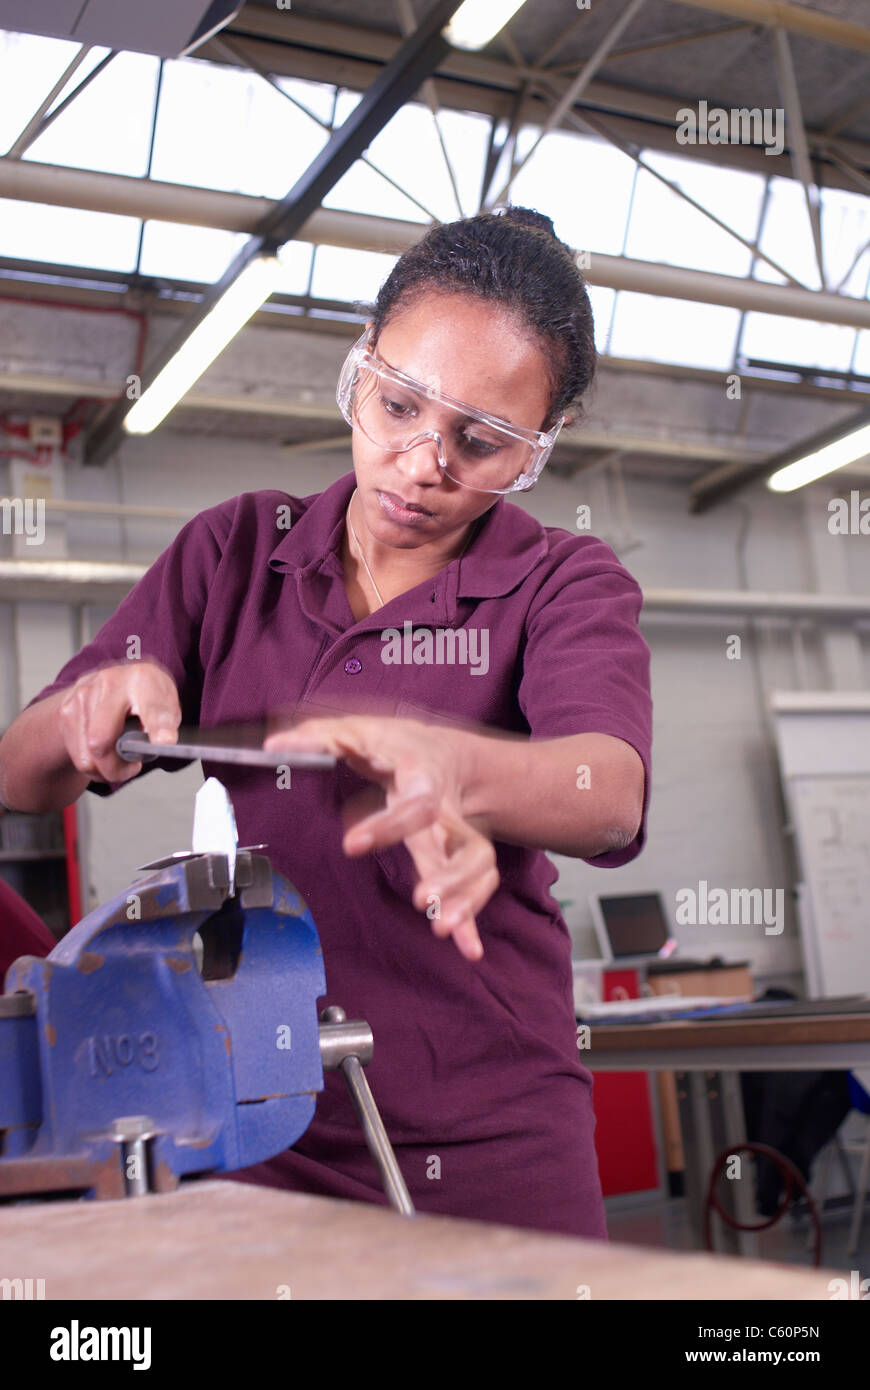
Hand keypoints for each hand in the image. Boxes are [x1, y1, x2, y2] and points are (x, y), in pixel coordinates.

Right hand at [58, 660, 180, 784]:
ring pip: (88, 756)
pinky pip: (78, 757)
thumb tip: (162, 744)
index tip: (165, 742)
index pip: (152, 706)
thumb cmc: (144, 697)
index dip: (159, 726)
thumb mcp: (166, 703)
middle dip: (117, 768)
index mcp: (143, 678)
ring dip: (105, 770)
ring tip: (118, 762)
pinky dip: (93, 766)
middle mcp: (110, 682)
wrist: (113, 680)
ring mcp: (83, 695)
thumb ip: (166, 723)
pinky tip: (102, 756)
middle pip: (103, 740)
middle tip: (132, 768)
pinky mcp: (66, 710)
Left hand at [264, 715, 498, 961]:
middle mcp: (446, 809)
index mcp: (421, 778)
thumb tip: (272, 746)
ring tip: (441, 928)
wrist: (446, 754)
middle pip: (463, 842)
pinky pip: (477, 887)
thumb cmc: (395, 744)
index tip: (353, 846)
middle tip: (420, 900)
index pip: (414, 804)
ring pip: (479, 866)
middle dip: (448, 875)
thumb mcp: (360, 730)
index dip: (387, 826)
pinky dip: (473, 920)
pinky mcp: (459, 856)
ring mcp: (458, 834)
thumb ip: (318, 737)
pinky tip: (467, 950)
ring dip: (465, 899)